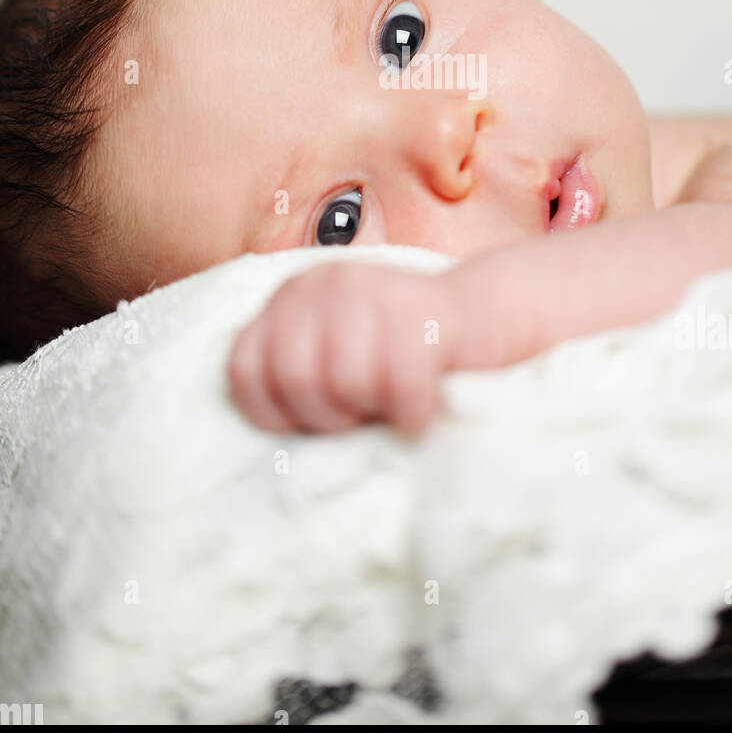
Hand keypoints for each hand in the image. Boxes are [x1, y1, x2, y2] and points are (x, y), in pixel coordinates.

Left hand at [228, 261, 464, 434]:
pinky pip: (401, 383)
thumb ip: (298, 374)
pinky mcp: (419, 310)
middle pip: (293, 377)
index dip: (275, 414)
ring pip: (344, 380)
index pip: (245, 369)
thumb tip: (263, 448)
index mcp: (291, 298)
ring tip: (393, 403)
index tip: (314, 423)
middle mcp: (321, 283)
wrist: (484, 315)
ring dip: (374, 411)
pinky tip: (424, 407)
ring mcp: (370, 289)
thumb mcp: (334, 355)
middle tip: (364, 415)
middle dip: (328, 416)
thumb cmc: (402, 356)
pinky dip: (414, 412)